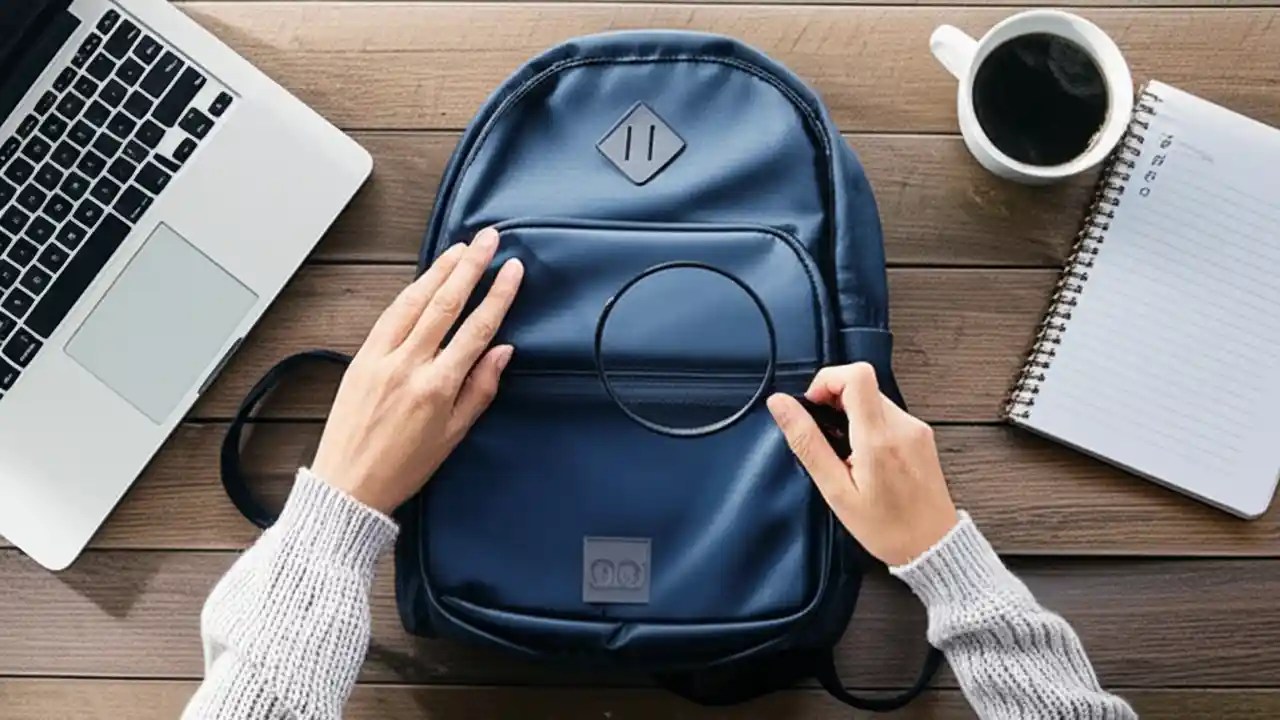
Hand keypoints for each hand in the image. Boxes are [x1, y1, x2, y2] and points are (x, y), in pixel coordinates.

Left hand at [312, 228, 523, 513]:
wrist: (348, 485)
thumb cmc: (403, 467)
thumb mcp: (454, 434)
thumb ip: (480, 388)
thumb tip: (502, 350)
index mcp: (437, 388)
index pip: (476, 328)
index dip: (498, 295)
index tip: (512, 270)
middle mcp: (408, 366)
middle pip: (446, 303)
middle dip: (470, 266)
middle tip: (488, 239)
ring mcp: (381, 358)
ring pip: (415, 301)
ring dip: (440, 270)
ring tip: (461, 249)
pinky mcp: (360, 358)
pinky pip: (389, 315)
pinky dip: (410, 292)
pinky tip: (425, 278)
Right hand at [766, 363, 957, 565]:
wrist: (933, 546)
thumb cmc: (885, 527)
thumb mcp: (836, 490)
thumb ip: (807, 442)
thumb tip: (780, 404)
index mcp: (878, 438)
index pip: (856, 375)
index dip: (827, 380)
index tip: (814, 406)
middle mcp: (902, 425)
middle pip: (863, 384)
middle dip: (835, 401)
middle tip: (826, 437)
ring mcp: (916, 428)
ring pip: (874, 398)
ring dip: (852, 414)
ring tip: (846, 453)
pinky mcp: (922, 435)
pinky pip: (888, 414)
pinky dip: (869, 424)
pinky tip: (866, 457)